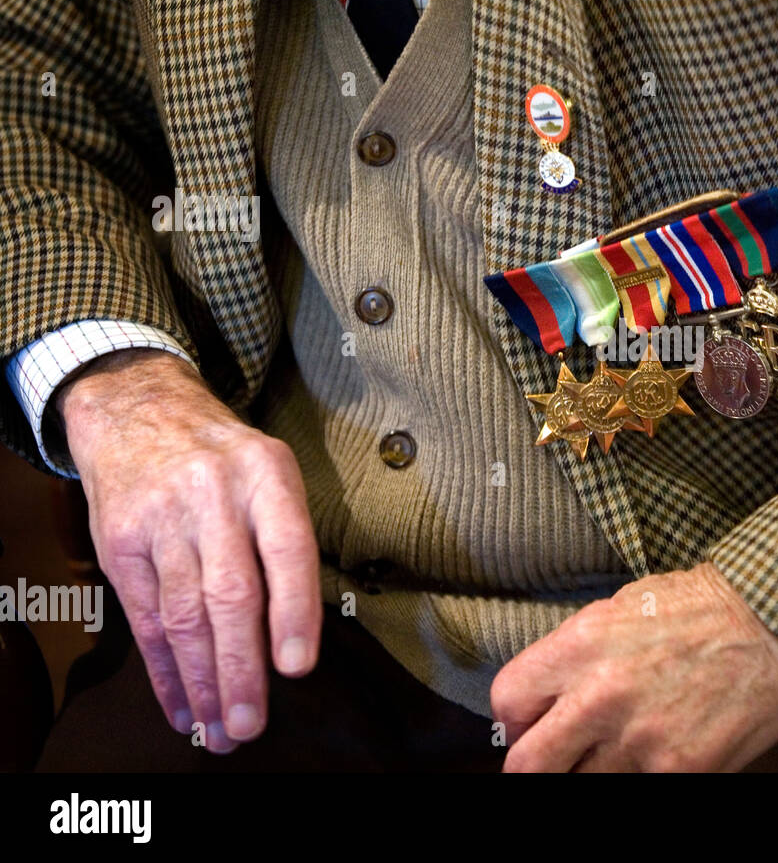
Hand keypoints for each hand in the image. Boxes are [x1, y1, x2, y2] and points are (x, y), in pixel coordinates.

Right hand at [57, 349, 321, 752]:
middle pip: (229, 594)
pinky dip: (163, 668)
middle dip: (240, 668)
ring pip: (183, 615)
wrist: (138, 409)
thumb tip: (297, 636)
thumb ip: (285, 540)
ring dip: (202, 680)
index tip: (296, 667)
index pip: (287, 550)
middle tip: (250, 723)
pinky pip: (144, 617)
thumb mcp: (270, 471)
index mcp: (267, 475)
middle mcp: (214, 495)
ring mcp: (162, 518)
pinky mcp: (119, 540)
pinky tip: (179, 703)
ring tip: (218, 727)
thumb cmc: (224, 456)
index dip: (294, 612)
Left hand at [491, 562, 777, 771]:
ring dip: (598, 770)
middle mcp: (600, 696)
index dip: (518, 721)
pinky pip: (637, 790)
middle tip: (558, 758)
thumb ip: (576, 654)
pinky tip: (663, 753)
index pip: (508, 703)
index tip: (534, 725)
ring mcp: (640, 741)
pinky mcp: (680, 772)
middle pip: (527, 765)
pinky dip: (644, 776)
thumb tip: (548, 696)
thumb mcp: (621, 607)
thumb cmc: (705, 609)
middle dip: (538, 765)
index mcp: (581, 646)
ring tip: (628, 743)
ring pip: (584, 784)